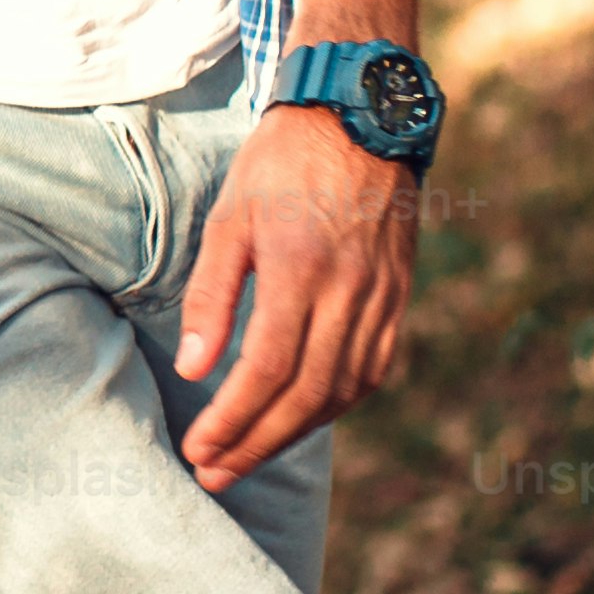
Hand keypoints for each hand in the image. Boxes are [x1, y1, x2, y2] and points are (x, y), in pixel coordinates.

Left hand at [174, 104, 421, 488]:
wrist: (360, 120)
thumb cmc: (281, 165)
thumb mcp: (229, 217)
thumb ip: (212, 296)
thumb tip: (195, 371)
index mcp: (302, 269)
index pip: (267, 369)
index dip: (232, 420)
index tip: (197, 450)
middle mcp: (350, 292)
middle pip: (306, 395)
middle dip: (256, 443)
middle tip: (214, 474)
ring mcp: (382, 299)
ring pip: (342, 391)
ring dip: (292, 434)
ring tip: (246, 456)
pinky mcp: (398, 300)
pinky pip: (369, 371)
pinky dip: (332, 406)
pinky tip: (299, 419)